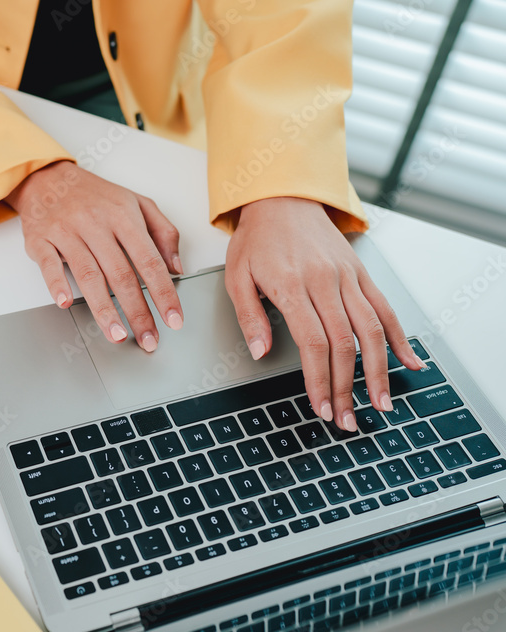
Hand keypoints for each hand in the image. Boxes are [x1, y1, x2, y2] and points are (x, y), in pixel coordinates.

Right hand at [4, 161, 183, 351]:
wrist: (48, 178)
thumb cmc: (94, 195)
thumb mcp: (137, 202)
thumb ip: (163, 232)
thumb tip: (176, 267)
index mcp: (123, 216)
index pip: (150, 261)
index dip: (164, 293)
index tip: (173, 319)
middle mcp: (96, 223)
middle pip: (121, 274)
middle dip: (137, 311)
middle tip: (147, 338)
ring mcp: (67, 231)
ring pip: (89, 274)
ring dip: (103, 309)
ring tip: (116, 334)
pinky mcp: (41, 239)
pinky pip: (49, 264)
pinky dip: (57, 285)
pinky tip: (66, 303)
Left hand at [225, 196, 426, 431]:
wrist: (283, 198)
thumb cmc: (257, 239)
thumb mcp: (236, 276)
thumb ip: (249, 316)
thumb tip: (260, 353)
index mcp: (293, 285)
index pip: (314, 342)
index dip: (320, 379)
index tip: (321, 406)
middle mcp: (326, 281)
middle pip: (345, 343)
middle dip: (348, 386)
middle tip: (348, 419)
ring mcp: (348, 277)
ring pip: (372, 329)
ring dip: (379, 371)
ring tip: (381, 402)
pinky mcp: (361, 273)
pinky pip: (385, 309)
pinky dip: (399, 338)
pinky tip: (410, 363)